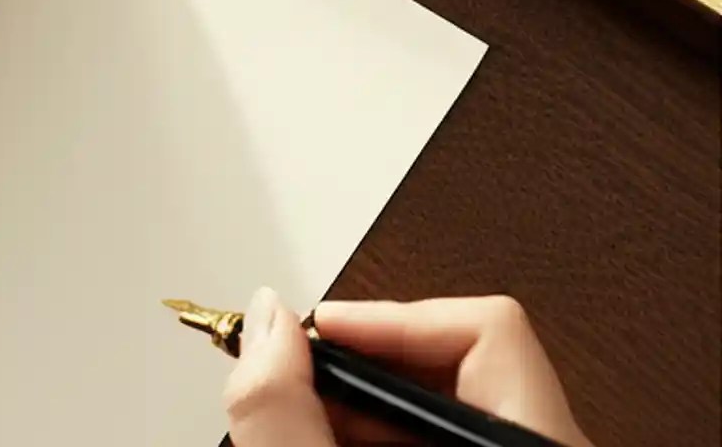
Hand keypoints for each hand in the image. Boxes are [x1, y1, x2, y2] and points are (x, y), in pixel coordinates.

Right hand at [224, 289, 594, 445]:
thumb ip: (290, 414)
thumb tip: (264, 324)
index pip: (485, 325)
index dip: (384, 316)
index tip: (314, 329)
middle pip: (460, 354)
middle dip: (361, 362)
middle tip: (296, 378)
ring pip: (448, 397)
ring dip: (364, 399)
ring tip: (307, 416)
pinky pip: (442, 434)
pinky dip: (378, 431)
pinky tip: (336, 443)